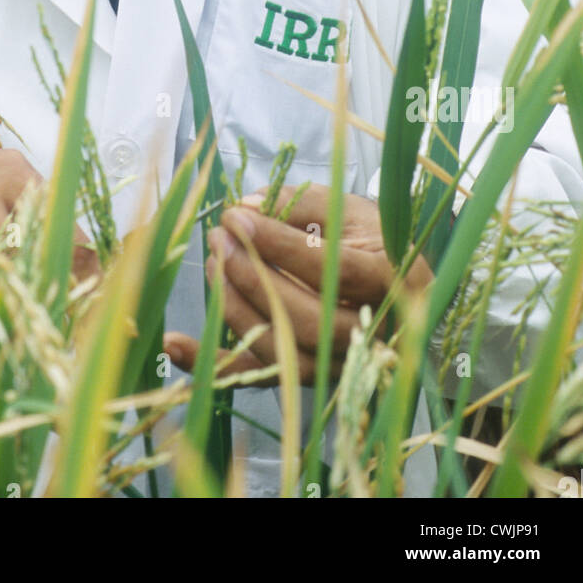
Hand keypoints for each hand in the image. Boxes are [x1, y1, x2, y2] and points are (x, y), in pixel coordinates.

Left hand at [164, 184, 432, 384]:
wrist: (406, 292)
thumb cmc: (375, 242)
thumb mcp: (350, 209)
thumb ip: (302, 204)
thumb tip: (247, 206)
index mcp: (392, 282)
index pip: (331, 269)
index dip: (280, 245)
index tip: (238, 219)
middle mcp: (374, 334)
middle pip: (308, 318)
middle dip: (253, 278)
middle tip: (218, 241)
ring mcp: (344, 364)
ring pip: (286, 354)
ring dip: (237, 311)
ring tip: (213, 267)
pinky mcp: (314, 379)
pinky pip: (262, 378)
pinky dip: (216, 365)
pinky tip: (175, 345)